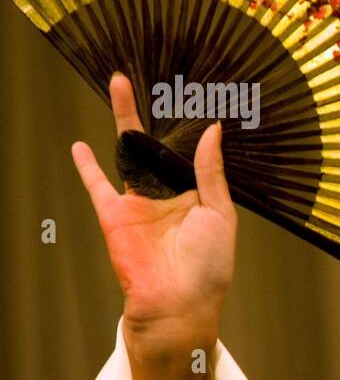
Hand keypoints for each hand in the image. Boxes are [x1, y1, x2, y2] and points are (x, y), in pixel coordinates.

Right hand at [73, 73, 237, 379]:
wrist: (177, 306)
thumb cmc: (208, 267)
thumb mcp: (219, 214)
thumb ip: (211, 172)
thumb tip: (214, 129)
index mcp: (199, 194)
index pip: (194, 151)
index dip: (193, 123)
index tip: (198, 89)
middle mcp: (169, 194)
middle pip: (158, 143)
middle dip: (156, 110)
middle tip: (154, 73)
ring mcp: (140, 203)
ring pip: (129, 152)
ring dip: (123, 119)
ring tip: (119, 84)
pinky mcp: (115, 216)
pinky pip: (98, 185)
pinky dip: (87, 167)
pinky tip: (80, 146)